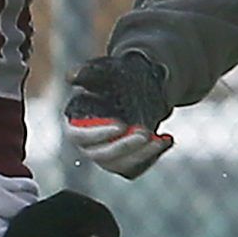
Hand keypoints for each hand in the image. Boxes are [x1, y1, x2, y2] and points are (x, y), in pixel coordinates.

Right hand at [64, 50, 174, 179]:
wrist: (141, 86)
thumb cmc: (118, 76)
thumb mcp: (104, 70)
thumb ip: (88, 73)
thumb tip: (71, 76)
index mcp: (75, 123)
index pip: (78, 136)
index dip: (97, 134)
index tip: (120, 126)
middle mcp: (88, 144)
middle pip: (101, 155)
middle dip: (124, 146)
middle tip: (144, 133)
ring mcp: (108, 155)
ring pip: (121, 164)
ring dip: (141, 154)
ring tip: (160, 138)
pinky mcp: (126, 162)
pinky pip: (137, 166)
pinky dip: (153, 155)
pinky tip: (166, 140)